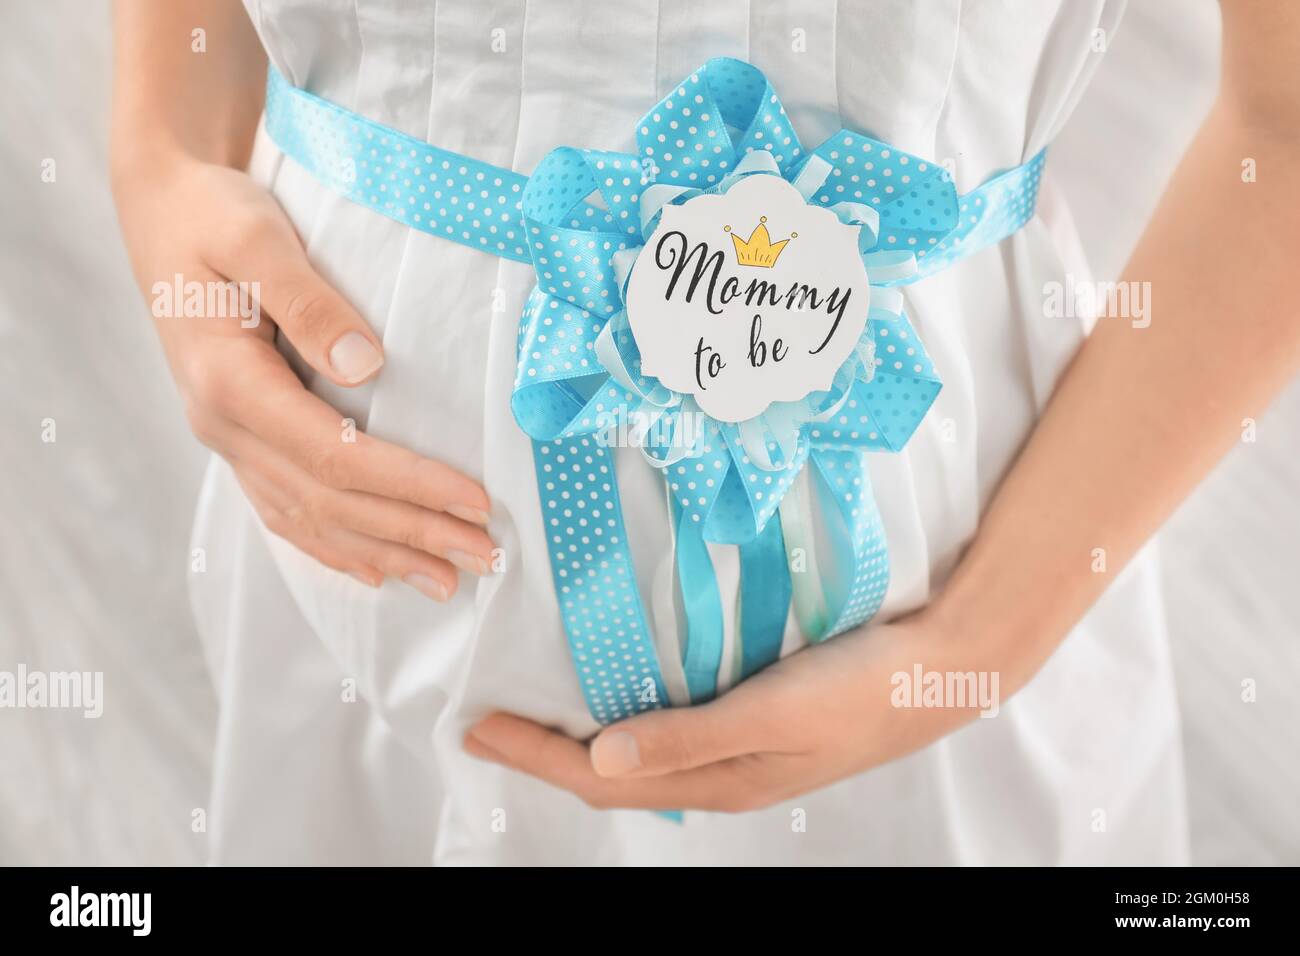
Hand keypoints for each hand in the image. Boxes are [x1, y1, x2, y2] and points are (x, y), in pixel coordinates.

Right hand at [114, 158, 495, 599]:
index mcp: (228, 383)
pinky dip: (335, 546)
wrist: (162, 209)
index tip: (474, 500)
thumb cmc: (212, 214)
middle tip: (485, 556)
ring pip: (310, 518)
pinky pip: (287, 510)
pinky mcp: (240, 437)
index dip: (408, 484)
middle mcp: (223, 426)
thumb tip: (365, 365)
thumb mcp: (256, 238)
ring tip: (447, 582)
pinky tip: (377, 571)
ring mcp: (228, 438)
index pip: (334, 455)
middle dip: (413, 531)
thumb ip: (307, 300)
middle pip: (330, 501)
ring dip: (383, 553)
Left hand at [465, 609, 1000, 810]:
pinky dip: (631, 717)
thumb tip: (598, 759)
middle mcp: (721, 773)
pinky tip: (622, 692)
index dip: (536, 756)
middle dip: (547, 754)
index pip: (603, 779)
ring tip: (540, 712)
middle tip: (492, 723)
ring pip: (641, 755)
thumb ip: (686, 738)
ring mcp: (739, 750)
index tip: (478, 727)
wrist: (940, 669)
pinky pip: (673, 729)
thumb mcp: (770, 714)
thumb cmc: (857, 691)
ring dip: (584, 738)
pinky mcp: (755, 720)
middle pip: (613, 775)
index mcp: (720, 780)